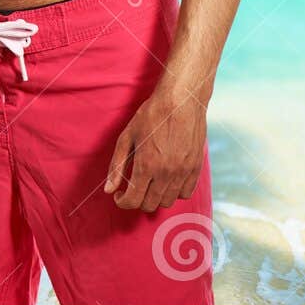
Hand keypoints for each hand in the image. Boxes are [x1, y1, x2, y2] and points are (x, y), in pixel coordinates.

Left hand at [103, 88, 206, 211]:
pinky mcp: (195, 168)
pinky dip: (175, 192)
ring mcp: (183, 172)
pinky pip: (185, 193)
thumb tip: (108, 190)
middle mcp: (166, 173)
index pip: (133, 200)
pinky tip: (168, 179)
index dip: (122, 201)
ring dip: (156, 197)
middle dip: (137, 199)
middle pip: (149, 204)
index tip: (119, 194)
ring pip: (167, 201)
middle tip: (134, 187)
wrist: (182, 100)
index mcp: (146, 165)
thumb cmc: (152, 115)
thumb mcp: (127, 136)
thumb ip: (116, 165)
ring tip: (151, 182)